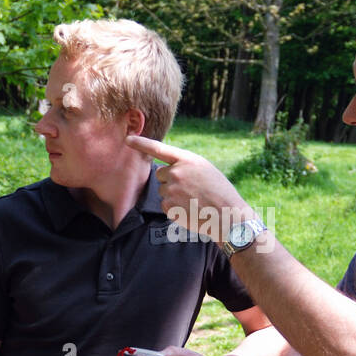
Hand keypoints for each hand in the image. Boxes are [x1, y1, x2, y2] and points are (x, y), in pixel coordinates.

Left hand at [125, 135, 252, 238]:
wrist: (228, 215)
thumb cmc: (220, 192)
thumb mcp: (205, 169)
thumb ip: (186, 165)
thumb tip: (168, 170)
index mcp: (187, 160)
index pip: (159, 149)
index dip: (141, 143)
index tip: (128, 139)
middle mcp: (176, 173)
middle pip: (159, 174)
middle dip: (169, 180)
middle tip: (188, 189)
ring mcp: (171, 190)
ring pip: (163, 191)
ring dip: (173, 196)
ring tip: (192, 201)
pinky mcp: (169, 206)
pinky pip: (165, 205)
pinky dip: (174, 209)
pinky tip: (189, 210)